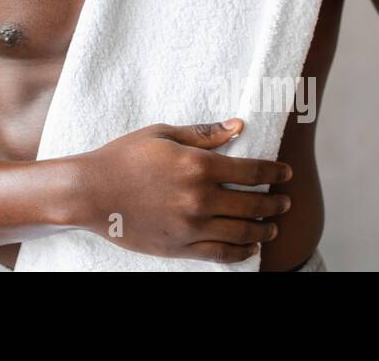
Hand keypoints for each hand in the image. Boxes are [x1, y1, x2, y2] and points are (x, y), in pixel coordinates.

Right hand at [75, 119, 291, 261]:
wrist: (91, 191)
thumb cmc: (124, 156)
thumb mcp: (162, 134)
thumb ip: (203, 133)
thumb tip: (238, 126)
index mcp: (198, 165)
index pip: (252, 170)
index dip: (275, 171)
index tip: (286, 173)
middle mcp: (200, 198)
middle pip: (253, 203)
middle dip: (276, 202)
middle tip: (285, 201)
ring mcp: (192, 226)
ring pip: (243, 232)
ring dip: (264, 229)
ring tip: (272, 226)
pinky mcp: (181, 246)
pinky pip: (222, 253)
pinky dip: (242, 252)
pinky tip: (251, 247)